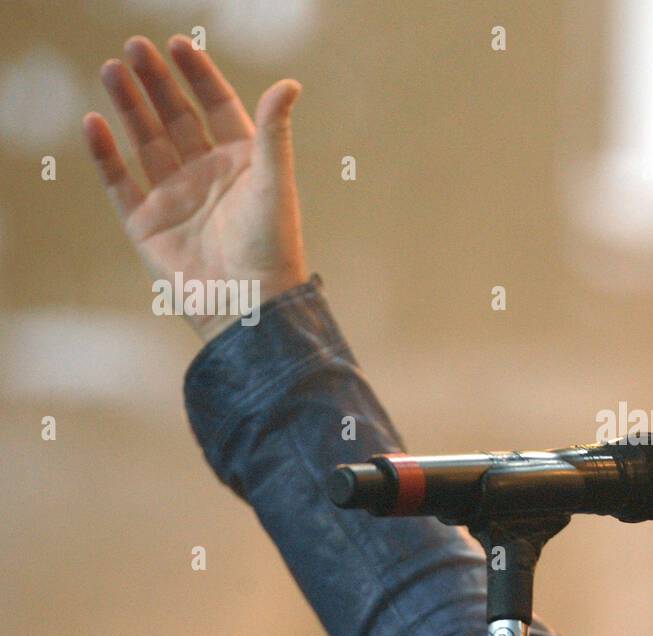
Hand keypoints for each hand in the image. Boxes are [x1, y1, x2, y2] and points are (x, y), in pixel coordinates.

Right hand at [83, 35, 308, 339]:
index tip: (178, 43)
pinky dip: (105, 154)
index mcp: (242, 163)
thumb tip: (289, 84)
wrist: (250, 305)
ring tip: (111, 68)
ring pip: (146, 140)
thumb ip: (275, 132)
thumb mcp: (274, 182)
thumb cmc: (272, 247)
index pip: (217, 107)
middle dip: (156, 82)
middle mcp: (207, 175)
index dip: (198, 75)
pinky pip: (120, 182)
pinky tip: (95, 122)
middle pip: (176, 117)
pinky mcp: (147, 224)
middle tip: (134, 46)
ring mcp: (175, 198)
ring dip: (129, 106)